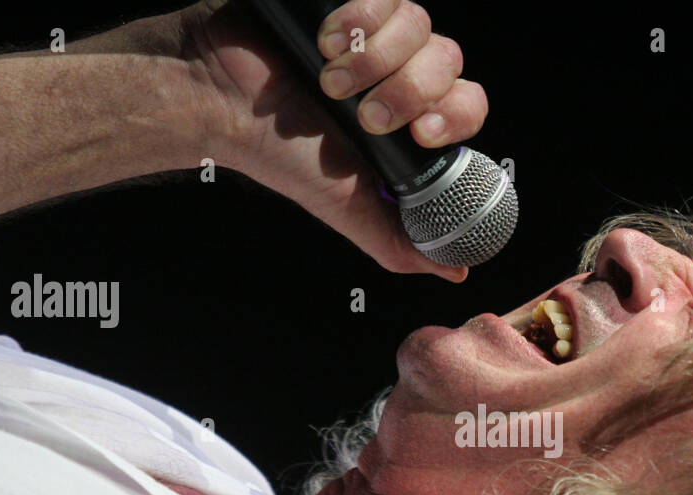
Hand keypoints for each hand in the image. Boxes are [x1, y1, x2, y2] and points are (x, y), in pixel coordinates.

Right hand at [182, 0, 488, 281]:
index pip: (470, 105)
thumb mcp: (347, 209)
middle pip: (450, 61)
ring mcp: (380, 33)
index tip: (420, 135)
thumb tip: (457, 271)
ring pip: (422, 24)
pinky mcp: (356, 5)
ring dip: (377, 59)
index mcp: (412, 121)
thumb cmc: (281, 154)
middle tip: (364, 116)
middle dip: (409, 91)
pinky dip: (360, 20)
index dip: (455, 116)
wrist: (222, 100)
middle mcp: (403, 72)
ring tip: (330, 82)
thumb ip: (400, 244)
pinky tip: (326, 42)